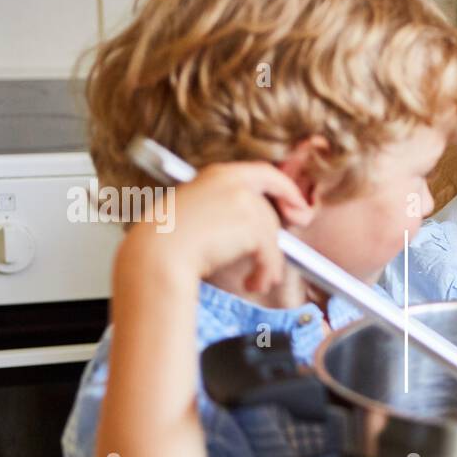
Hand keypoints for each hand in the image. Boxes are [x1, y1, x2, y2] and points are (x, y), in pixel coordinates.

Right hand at [123, 162, 312, 294]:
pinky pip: (270, 252)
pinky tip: (254, 282)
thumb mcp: (197, 210)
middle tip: (267, 268)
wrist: (158, 253)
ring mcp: (243, 200)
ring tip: (257, 282)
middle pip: (269, 214)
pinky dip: (266, 271)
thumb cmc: (167, 239)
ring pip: (271, 236)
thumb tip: (253, 227)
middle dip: (271, 245)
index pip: (265, 173)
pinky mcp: (251, 223)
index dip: (287, 189)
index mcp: (219, 174)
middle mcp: (234, 181)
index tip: (298, 206)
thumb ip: (226, 208)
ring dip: (267, 264)